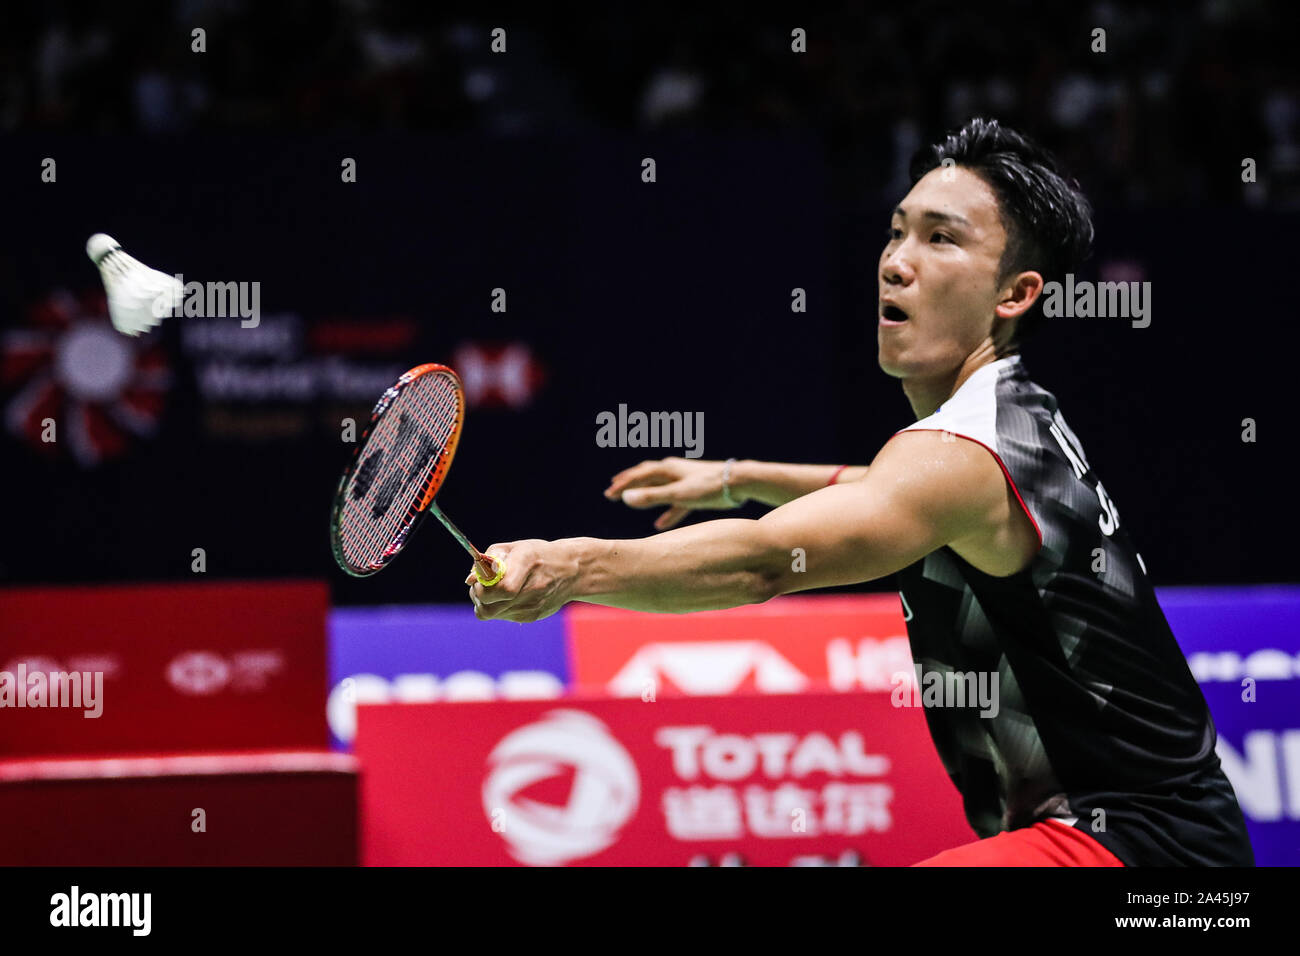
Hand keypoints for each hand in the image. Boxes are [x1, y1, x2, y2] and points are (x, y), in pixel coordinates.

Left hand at [464, 539, 575, 622]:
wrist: (572, 571)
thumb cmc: (538, 555)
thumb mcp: (514, 548)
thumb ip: (488, 560)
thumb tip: (469, 580)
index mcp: (527, 564)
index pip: (499, 589)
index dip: (482, 587)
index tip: (479, 579)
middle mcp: (531, 589)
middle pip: (488, 608)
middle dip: (478, 597)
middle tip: (480, 586)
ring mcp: (532, 607)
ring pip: (491, 614)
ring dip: (486, 603)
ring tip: (493, 589)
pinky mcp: (531, 617)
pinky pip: (503, 616)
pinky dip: (500, 606)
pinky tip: (510, 595)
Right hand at [604, 457, 742, 529]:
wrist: (739, 482)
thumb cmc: (708, 487)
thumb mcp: (678, 494)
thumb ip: (652, 496)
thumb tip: (626, 496)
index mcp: (667, 468)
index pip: (638, 475)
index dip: (623, 484)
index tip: (609, 494)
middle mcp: (674, 471)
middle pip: (646, 476)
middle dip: (630, 484)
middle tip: (613, 491)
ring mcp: (685, 480)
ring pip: (660, 487)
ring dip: (645, 495)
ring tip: (631, 501)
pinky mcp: (695, 492)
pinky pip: (675, 502)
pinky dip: (666, 512)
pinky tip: (660, 525)